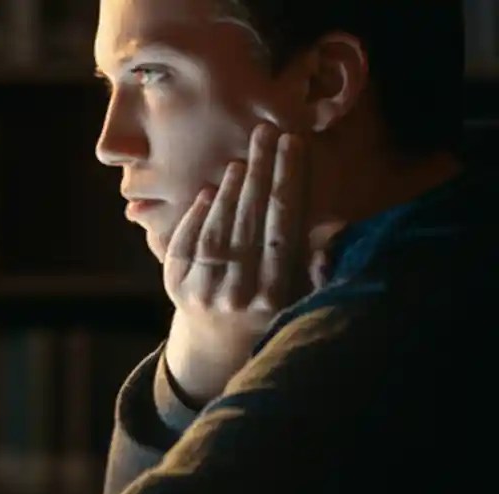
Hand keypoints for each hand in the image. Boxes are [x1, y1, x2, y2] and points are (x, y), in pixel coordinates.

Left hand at [162, 123, 319, 406]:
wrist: (217, 346)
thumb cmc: (270, 311)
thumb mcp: (300, 297)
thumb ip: (315, 266)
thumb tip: (332, 230)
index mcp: (274, 295)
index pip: (283, 228)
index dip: (288, 182)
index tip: (294, 144)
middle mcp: (236, 294)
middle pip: (249, 223)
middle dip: (260, 174)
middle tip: (265, 133)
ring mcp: (202, 291)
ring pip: (217, 231)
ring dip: (229, 192)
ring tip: (241, 159)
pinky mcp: (175, 287)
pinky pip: (185, 244)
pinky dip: (196, 216)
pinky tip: (210, 191)